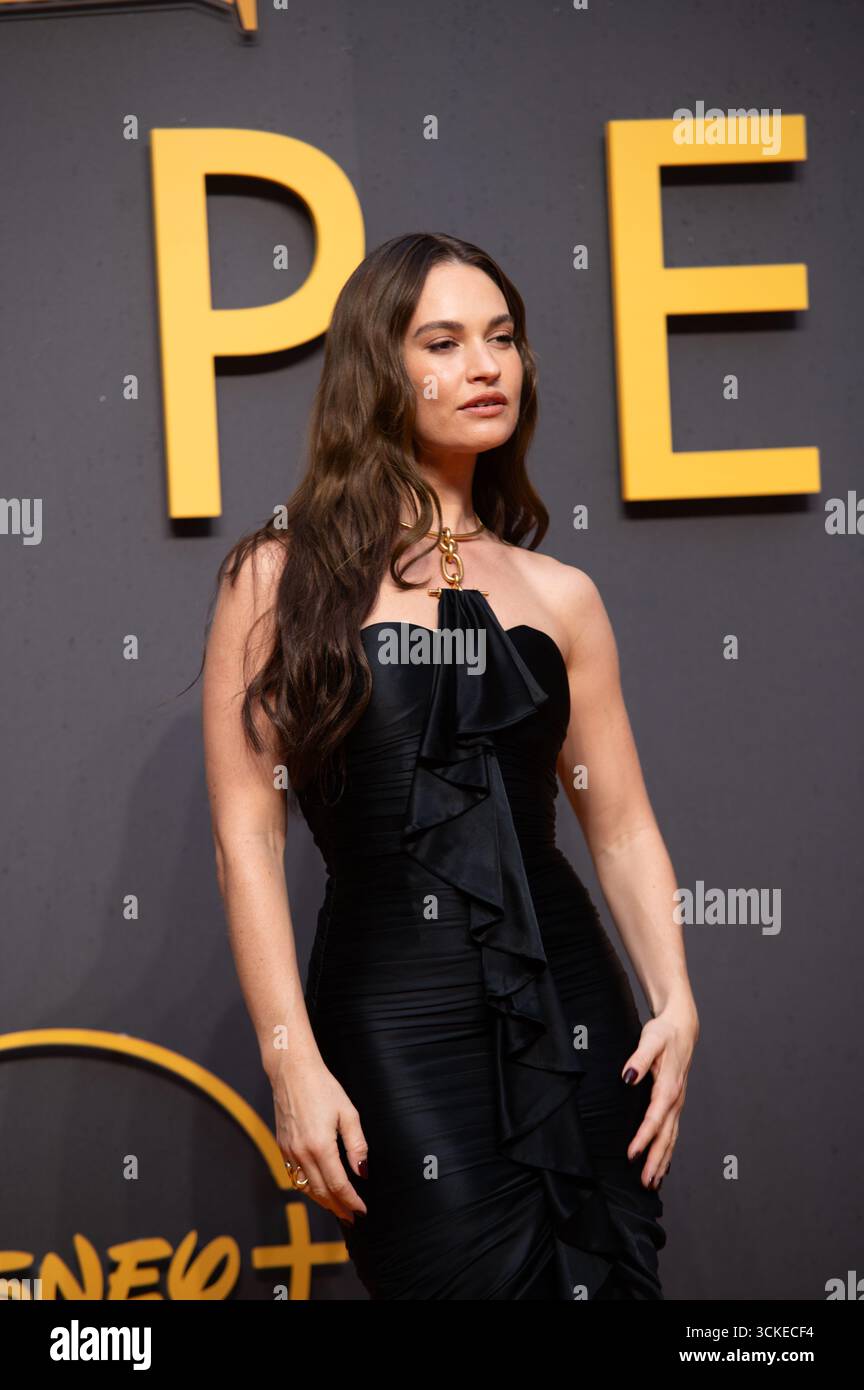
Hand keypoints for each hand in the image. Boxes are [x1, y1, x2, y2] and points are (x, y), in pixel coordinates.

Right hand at [269, 1059, 368, 1223]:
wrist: (292, 1072)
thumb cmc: (323, 1087)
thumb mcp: (348, 1113)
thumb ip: (356, 1145)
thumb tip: (362, 1172)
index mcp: (320, 1146)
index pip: (338, 1185)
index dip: (351, 1201)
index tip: (362, 1210)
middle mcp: (301, 1153)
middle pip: (321, 1192)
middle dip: (337, 1207)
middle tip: (352, 1217)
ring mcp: (289, 1151)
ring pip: (306, 1187)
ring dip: (322, 1201)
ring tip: (337, 1207)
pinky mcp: (282, 1146)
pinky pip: (295, 1176)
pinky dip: (308, 1187)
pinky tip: (318, 1188)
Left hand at [621, 1005, 698, 1189]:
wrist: (682, 1026)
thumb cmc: (664, 1032)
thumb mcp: (650, 1039)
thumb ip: (639, 1058)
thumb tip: (628, 1076)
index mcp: (669, 1086)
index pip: (655, 1118)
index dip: (643, 1138)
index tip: (631, 1155)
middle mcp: (675, 1099)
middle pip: (666, 1135)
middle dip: (655, 1160)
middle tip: (645, 1183)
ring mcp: (677, 1103)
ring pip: (671, 1137)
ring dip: (662, 1160)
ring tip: (653, 1182)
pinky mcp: (675, 1102)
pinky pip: (671, 1131)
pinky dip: (667, 1150)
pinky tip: (662, 1164)